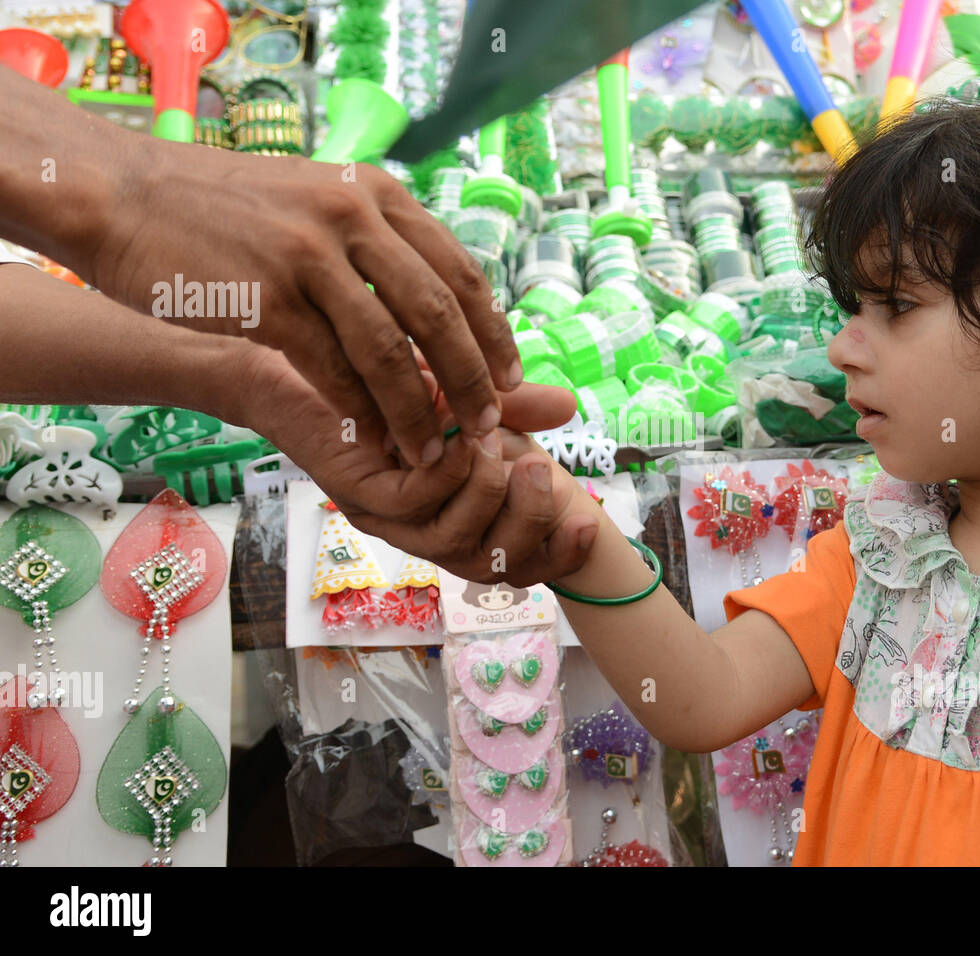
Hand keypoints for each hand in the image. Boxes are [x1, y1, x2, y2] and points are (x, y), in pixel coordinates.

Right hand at [86, 143, 517, 468]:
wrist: (126, 196)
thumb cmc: (225, 210)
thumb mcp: (317, 199)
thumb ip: (374, 240)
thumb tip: (438, 300)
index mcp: (374, 193)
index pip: (460, 271)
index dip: (493, 332)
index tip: (510, 378)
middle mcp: (352, 215)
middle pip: (440, 312)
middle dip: (473, 379)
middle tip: (487, 425)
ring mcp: (310, 255)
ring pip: (391, 350)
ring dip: (419, 411)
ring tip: (432, 452)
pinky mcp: (268, 298)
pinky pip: (333, 369)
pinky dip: (360, 413)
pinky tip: (373, 442)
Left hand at [233, 342, 596, 583]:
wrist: (319, 352)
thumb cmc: (395, 380)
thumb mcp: (472, 392)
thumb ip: (516, 406)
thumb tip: (569, 407)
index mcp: (455, 519)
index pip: (516, 566)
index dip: (558, 556)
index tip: (592, 524)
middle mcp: (421, 533)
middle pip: (490, 566)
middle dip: (529, 522)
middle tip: (540, 471)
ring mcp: (389, 522)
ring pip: (455, 541)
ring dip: (488, 494)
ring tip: (500, 446)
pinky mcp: (359, 497)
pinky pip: (417, 504)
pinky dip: (450, 474)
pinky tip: (466, 438)